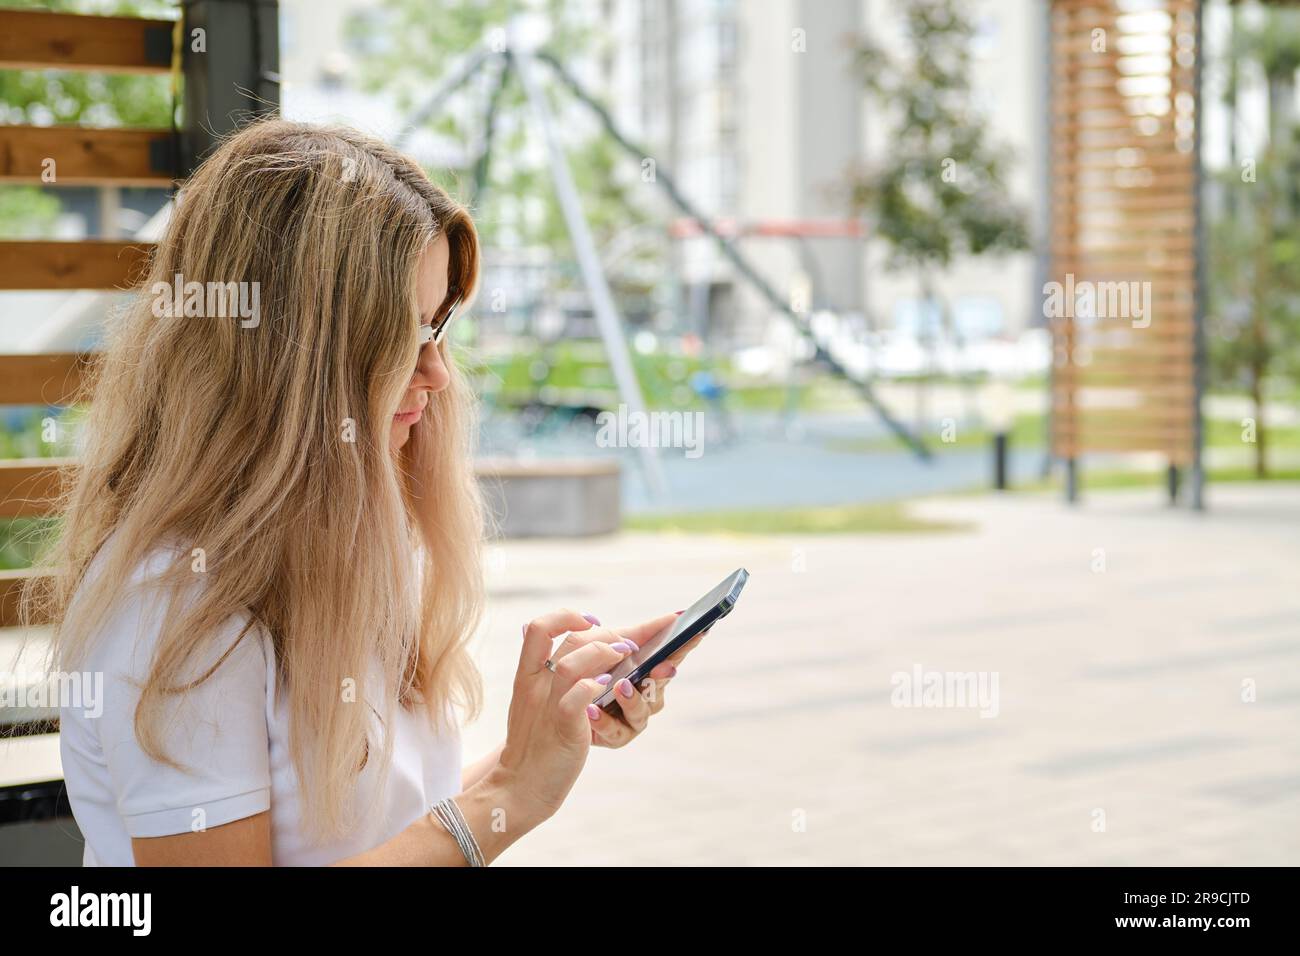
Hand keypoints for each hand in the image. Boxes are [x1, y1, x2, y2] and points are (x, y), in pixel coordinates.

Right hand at [491, 609, 637, 825]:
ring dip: (605, 654)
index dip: (567, 616)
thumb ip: (545, 669)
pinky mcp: (563, 728)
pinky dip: (593, 687)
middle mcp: (536, 685)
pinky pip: (575, 699)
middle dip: (606, 635)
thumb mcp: (532, 699)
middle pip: (569, 641)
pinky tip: (609, 686)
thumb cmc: (535, 739)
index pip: (539, 628)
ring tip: (626, 656)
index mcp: (529, 675)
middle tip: (628, 644)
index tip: (590, 622)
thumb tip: (558, 636)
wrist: (520, 785)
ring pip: (573, 664)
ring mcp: (549, 706)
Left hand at [585, 610, 711, 748]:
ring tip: (620, 686)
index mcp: (650, 672)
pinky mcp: (615, 736)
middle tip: (660, 665)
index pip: (672, 656)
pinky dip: (604, 721)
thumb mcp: (611, 644)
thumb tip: (675, 616)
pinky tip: (592, 711)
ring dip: (632, 699)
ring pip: (640, 712)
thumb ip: (641, 633)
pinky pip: (614, 731)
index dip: (686, 646)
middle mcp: (647, 696)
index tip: (698, 632)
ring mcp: (633, 718)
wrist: (563, 706)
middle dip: (661, 675)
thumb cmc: (592, 670)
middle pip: (660, 685)